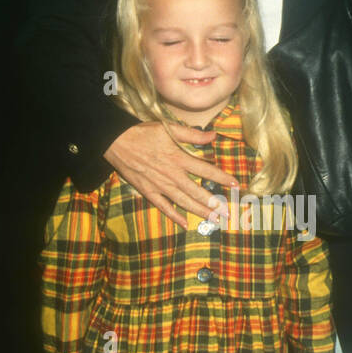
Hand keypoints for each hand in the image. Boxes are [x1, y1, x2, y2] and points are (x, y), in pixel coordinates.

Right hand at [104, 121, 239, 227]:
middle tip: (228, 212)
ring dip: (200, 211)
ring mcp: (160, 185)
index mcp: (178, 158)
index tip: (235, 184)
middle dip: (214, 203)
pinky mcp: (148, 191)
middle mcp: (172, 174)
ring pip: (183, 201)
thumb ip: (192, 135)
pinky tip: (185, 223)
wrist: (116, 141)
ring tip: (214, 219)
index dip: (222, 178)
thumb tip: (213, 136)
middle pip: (197, 191)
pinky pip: (163, 206)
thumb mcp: (168, 128)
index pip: (206, 170)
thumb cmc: (143, 133)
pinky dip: (174, 216)